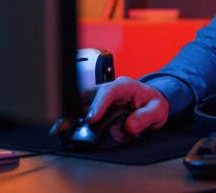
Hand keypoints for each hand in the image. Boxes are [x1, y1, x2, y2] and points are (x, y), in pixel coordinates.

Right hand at [50, 76, 169, 136]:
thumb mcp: (158, 110)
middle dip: (74, 108)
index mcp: (125, 85)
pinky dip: (72, 119)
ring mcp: (101, 97)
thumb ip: (145, 117)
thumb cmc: (154, 103)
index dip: (98, 104)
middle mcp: (110, 89)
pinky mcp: (97, 106)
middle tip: (64, 125)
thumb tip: (130, 126)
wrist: (153, 102)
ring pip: (80, 102)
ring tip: (57, 129)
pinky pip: (82, 111)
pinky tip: (63, 129)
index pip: (109, 92)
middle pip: (88, 95)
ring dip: (69, 115)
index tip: (91, 119)